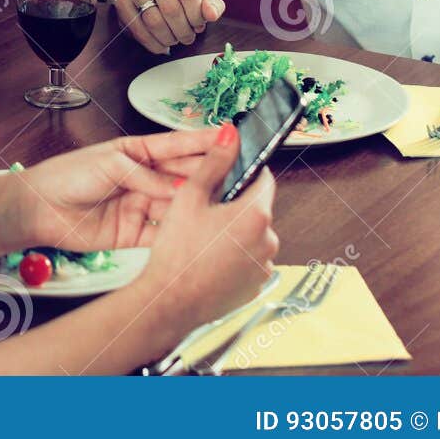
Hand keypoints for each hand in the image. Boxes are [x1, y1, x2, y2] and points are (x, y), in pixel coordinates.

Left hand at [17, 130, 224, 252]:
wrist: (39, 209)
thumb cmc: (68, 175)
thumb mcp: (109, 165)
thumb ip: (145, 178)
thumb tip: (179, 188)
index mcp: (137, 153)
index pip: (176, 145)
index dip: (203, 141)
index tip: (229, 135)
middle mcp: (144, 179)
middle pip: (183, 176)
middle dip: (210, 173)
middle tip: (239, 172)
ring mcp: (142, 205)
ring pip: (179, 206)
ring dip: (199, 206)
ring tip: (225, 204)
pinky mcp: (135, 233)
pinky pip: (163, 233)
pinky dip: (180, 233)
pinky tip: (198, 231)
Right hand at [112, 0, 224, 51]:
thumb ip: (212, 4)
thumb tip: (212, 14)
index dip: (197, 18)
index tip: (199, 26)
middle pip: (171, 10)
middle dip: (183, 31)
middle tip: (188, 37)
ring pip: (153, 21)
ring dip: (168, 38)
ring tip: (176, 39)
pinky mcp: (122, 0)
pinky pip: (136, 28)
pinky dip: (151, 43)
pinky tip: (161, 45)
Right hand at [139, 123, 278, 339]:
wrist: (171, 302)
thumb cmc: (178, 253)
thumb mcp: (189, 197)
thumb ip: (214, 163)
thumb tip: (231, 136)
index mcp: (256, 214)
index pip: (264, 179)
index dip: (246, 173)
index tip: (229, 175)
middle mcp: (268, 241)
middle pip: (256, 209)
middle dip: (234, 207)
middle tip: (203, 212)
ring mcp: (263, 266)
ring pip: (252, 237)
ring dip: (234, 234)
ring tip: (202, 240)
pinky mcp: (256, 286)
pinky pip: (248, 261)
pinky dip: (233, 258)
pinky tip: (207, 260)